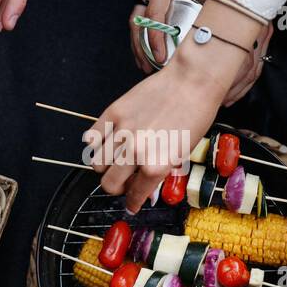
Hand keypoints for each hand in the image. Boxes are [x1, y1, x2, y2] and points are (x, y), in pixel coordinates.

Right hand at [89, 1, 264, 212]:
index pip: (134, 195)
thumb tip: (143, 185)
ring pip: (97, 164)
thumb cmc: (195, 116)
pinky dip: (96, 145)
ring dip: (105, 168)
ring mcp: (122, 131)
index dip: (132, 202)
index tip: (131, 204)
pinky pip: (91, 138)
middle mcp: (135, 152)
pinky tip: (107, 144)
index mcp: (156, 167)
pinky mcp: (113, 112)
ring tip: (116, 161)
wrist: (192, 82)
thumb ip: (159, 171)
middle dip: (116, 188)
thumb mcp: (182, 154)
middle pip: (109, 183)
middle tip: (124, 182)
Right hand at [130, 0, 226, 71]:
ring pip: (137, 15)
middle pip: (137, 19)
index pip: (154, 15)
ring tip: (146, 62)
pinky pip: (144, 9)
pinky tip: (154, 43)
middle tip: (148, 67)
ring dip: (139, 40)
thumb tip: (223, 26)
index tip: (161, 59)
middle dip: (140, 46)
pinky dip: (146, 28)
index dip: (156, 40)